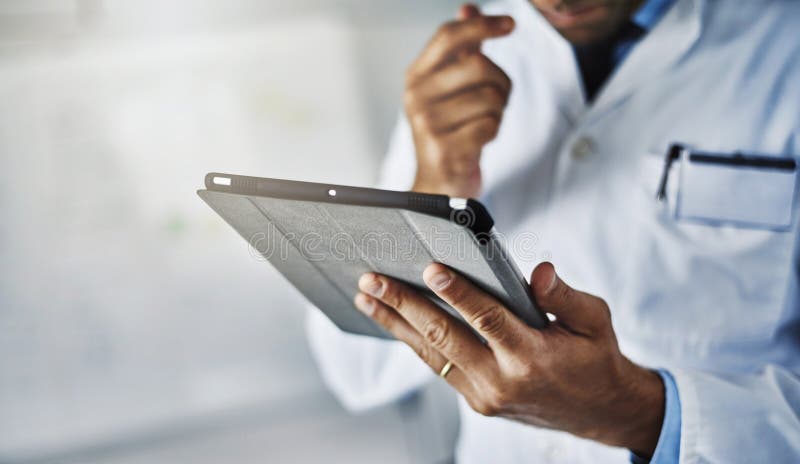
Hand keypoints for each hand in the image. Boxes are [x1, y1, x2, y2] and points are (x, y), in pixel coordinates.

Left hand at [354, 262, 665, 456]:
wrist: (599, 412)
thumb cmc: (594, 358)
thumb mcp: (594, 321)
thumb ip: (565, 295)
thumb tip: (539, 272)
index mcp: (533, 356)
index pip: (488, 319)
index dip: (458, 292)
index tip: (430, 269)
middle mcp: (503, 380)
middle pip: (444, 335)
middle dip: (404, 304)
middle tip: (372, 280)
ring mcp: (485, 395)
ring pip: (432, 353)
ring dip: (396, 322)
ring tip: (367, 297)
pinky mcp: (477, 401)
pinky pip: (439, 366)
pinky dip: (413, 340)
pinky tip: (393, 320)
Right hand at [405, 4, 513, 197]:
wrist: (438, 182)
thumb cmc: (448, 131)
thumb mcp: (450, 87)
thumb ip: (461, 48)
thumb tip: (469, 9)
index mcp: (416, 76)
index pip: (448, 36)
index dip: (482, 25)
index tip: (511, 24)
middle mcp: (416, 97)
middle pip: (478, 65)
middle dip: (500, 82)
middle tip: (496, 99)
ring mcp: (427, 124)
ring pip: (489, 97)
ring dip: (499, 110)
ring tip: (483, 122)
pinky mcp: (444, 149)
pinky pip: (490, 125)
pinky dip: (494, 131)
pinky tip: (479, 139)